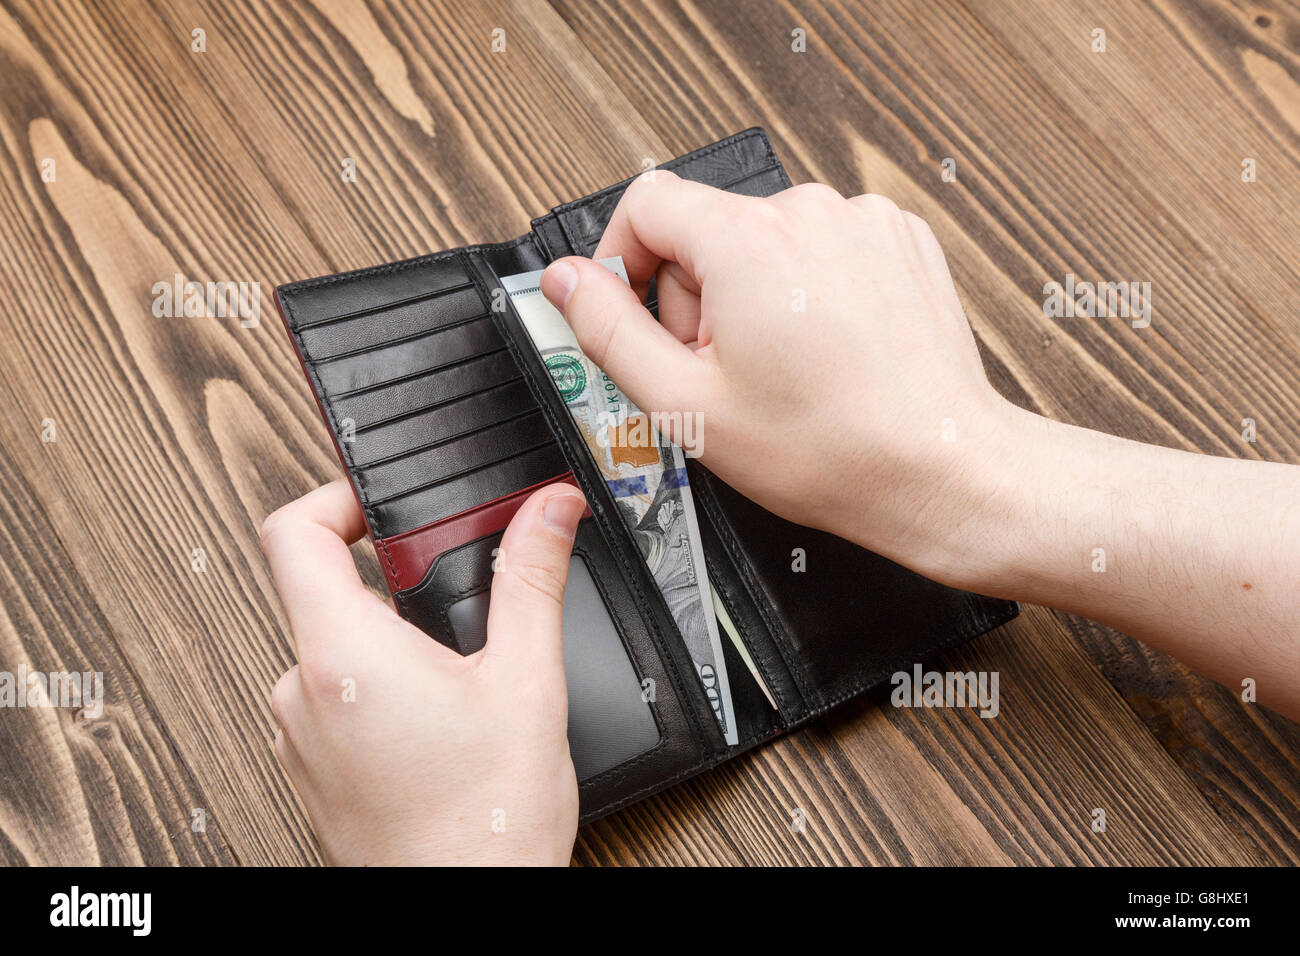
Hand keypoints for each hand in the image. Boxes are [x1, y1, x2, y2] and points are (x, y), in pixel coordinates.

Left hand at [260, 479, 586, 865]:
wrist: (464, 910)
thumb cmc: (485, 824)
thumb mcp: (527, 680)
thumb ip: (533, 578)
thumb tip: (547, 510)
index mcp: (344, 654)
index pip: (293, 532)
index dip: (333, 496)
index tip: (377, 502)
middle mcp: (302, 691)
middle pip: (320, 589)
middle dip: (389, 581)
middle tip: (449, 596)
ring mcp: (299, 736)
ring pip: (330, 647)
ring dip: (385, 640)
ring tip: (454, 674)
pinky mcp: (310, 768)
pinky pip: (329, 697)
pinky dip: (373, 687)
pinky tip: (433, 719)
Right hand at [541, 173, 1299, 720]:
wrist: (939, 467)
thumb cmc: (831, 448)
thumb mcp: (685, 404)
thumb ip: (608, 331)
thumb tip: (568, 283)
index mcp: (749, 241)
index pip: (648, 202)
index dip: (623, 260)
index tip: (633, 311)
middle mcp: (809, 213)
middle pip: (708, 229)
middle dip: (695, 297)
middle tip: (717, 371)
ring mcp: (862, 223)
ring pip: (764, 240)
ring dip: (750, 296)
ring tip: (779, 370)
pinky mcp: (899, 240)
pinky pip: (820, 248)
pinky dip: (806, 291)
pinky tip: (822, 352)